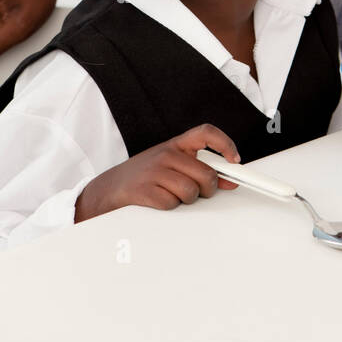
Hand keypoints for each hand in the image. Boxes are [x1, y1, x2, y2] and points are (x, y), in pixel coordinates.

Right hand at [74, 125, 241, 222]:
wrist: (106, 189)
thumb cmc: (144, 176)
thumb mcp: (171, 165)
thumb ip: (199, 168)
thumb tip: (229, 180)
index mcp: (175, 144)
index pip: (206, 132)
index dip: (225, 144)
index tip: (234, 161)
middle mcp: (166, 154)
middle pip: (205, 173)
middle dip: (209, 188)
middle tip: (200, 192)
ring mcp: (154, 171)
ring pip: (191, 191)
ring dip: (187, 200)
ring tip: (173, 196)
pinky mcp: (143, 191)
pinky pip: (172, 204)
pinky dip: (170, 208)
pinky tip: (159, 202)